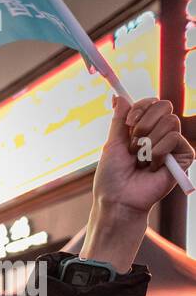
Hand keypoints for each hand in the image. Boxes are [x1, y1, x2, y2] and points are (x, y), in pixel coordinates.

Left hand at [93, 96, 192, 216]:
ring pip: (170, 122)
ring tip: (141, 160)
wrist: (118, 199)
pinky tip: (152, 167)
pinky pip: (175, 139)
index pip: (152, 103)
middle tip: (134, 145)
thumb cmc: (112, 176)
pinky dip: (158, 152)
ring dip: (148, 143)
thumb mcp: (112, 144)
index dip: (142, 107)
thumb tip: (118, 96)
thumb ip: (119, 120)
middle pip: (164, 106)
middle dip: (144, 124)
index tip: (129, 122)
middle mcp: (160, 134)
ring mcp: (173, 144)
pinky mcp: (184, 156)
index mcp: (144, 129)